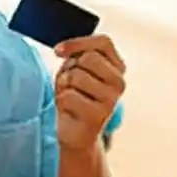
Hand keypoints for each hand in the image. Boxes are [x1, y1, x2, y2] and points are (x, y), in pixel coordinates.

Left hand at [53, 34, 125, 150]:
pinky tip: (69, 110)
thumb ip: (76, 56)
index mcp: (117, 68)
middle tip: (68, 84)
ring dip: (64, 85)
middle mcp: (119, 83)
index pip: (104, 43)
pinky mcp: (98, 116)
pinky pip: (69, 96)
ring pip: (76, 76)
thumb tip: (61, 50)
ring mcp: (111, 100)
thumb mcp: (76, 70)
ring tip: (69, 97)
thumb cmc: (75, 97)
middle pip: (89, 58)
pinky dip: (61, 101)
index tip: (58, 51)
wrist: (75, 133)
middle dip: (70, 68)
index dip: (78, 43)